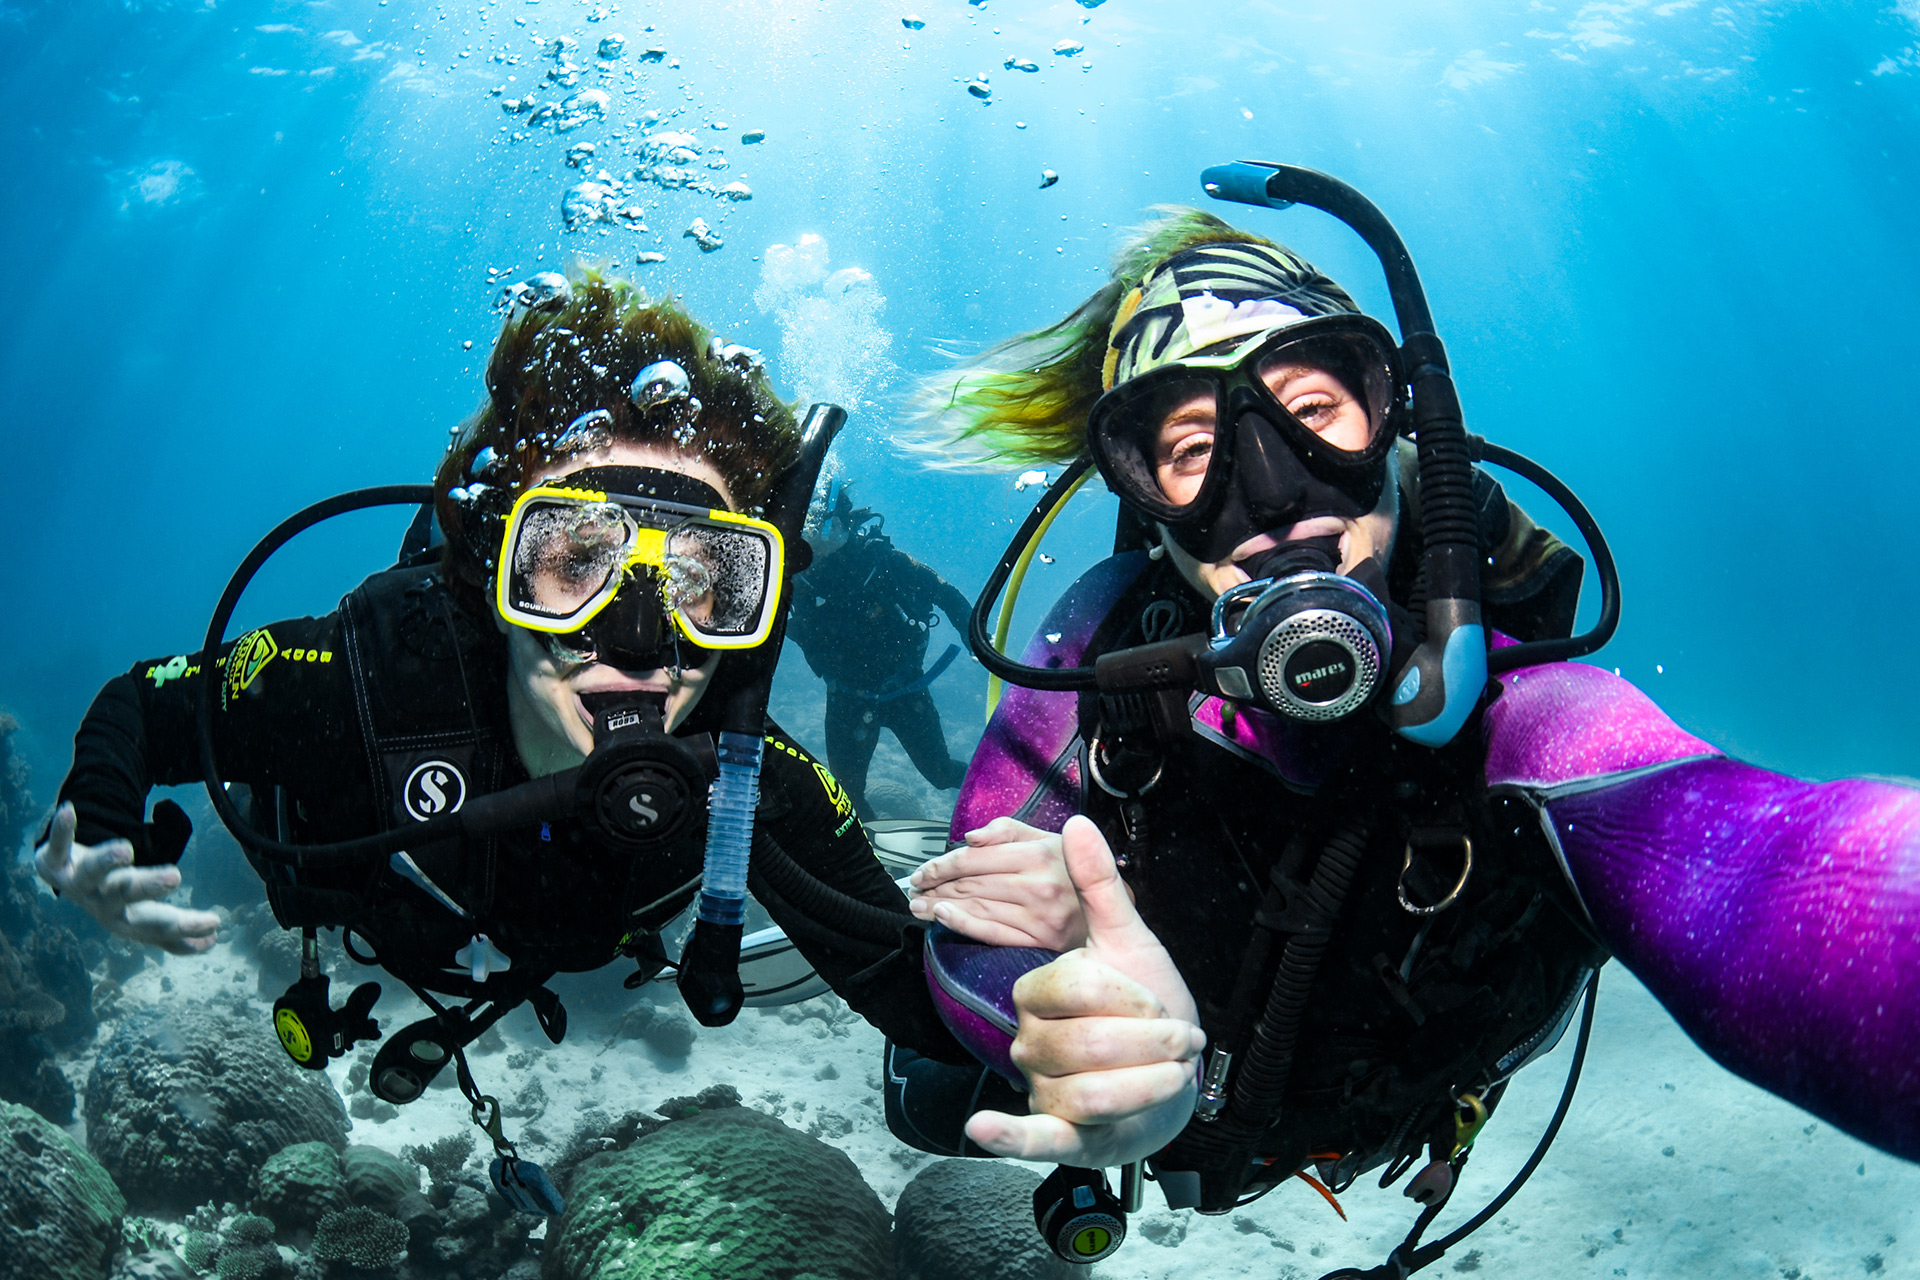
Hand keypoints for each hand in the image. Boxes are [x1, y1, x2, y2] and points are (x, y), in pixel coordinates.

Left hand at [34, 803, 219, 954]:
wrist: (66, 878)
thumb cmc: (112, 896)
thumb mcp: (143, 915)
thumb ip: (173, 929)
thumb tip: (213, 939)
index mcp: (128, 920)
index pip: (159, 925)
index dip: (185, 927)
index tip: (215, 921)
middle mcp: (102, 904)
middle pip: (125, 897)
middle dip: (148, 888)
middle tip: (175, 878)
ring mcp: (77, 884)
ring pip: (91, 874)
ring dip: (105, 862)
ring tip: (125, 850)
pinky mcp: (55, 863)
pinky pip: (57, 846)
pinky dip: (60, 831)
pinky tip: (68, 811)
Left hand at [908, 817, 1085, 949]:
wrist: (1116, 908)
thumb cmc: (1074, 870)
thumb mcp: (1049, 839)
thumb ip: (1008, 832)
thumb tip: (970, 837)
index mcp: (1038, 854)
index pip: (975, 858)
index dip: (941, 865)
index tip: (922, 870)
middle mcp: (1037, 885)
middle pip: (971, 884)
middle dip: (935, 886)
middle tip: (913, 888)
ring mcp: (1039, 916)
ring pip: (977, 908)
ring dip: (939, 907)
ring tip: (918, 905)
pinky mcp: (1040, 941)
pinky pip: (993, 933)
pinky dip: (963, 925)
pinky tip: (942, 919)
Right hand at [963, 815, 1203, 1167]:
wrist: (1169, 1071)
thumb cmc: (1146, 1006)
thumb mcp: (1129, 943)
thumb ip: (1100, 886)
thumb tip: (1078, 821)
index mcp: (1039, 991)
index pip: (1079, 985)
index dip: (1135, 996)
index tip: (1163, 1004)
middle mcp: (1029, 1041)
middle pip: (1089, 1042)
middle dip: (1155, 1042)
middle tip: (1185, 1043)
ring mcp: (1038, 1090)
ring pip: (1090, 1093)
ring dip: (1148, 1087)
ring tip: (1174, 1076)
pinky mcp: (1054, 1134)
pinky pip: (1025, 1136)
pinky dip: (1004, 1134)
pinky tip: (983, 1127)